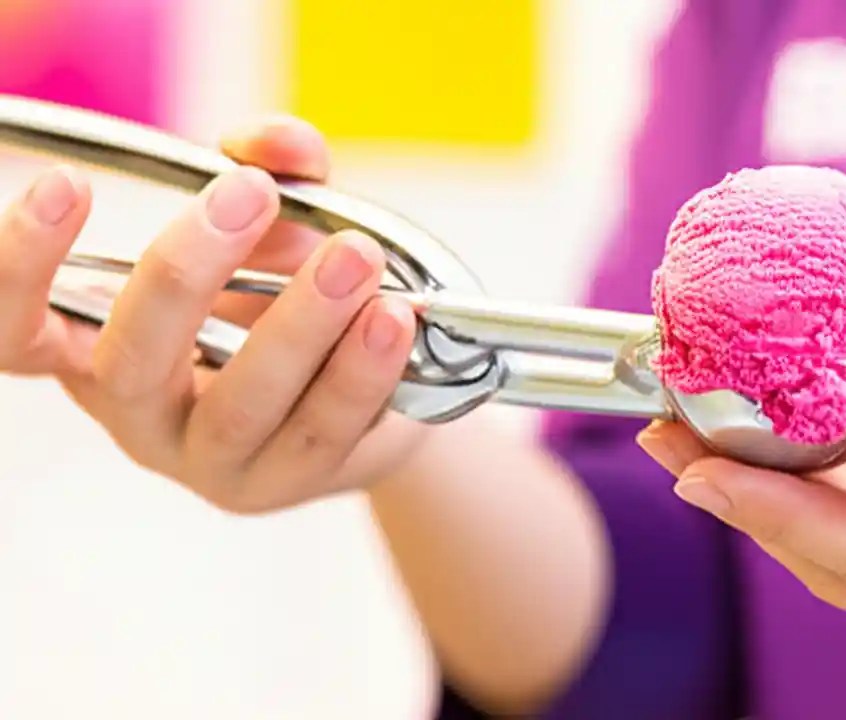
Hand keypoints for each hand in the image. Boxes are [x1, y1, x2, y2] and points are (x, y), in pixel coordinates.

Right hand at [0, 116, 426, 511]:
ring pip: (241, 406)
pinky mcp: (284, 482)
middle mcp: (136, 411)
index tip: (65, 186)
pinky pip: (321, 431)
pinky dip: (362, 370)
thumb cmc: (288, 297)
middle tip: (250, 194)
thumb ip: (272, 171)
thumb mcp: (273, 226)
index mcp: (96, 343)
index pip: (17, 328)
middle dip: (188, 272)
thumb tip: (277, 144)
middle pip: (130, 362)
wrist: (366, 385)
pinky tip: (393, 318)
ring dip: (301, 324)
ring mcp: (208, 459)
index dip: (18, 267)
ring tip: (355, 256)